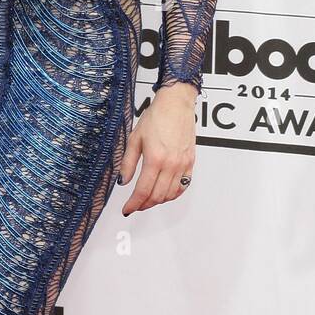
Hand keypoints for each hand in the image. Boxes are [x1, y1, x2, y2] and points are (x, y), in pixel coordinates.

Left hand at [118, 82, 197, 213]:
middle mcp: (171, 165)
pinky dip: (173, 194)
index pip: (143, 190)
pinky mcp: (191, 163)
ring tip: (148, 199)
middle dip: (145, 204)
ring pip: (171, 194)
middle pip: (157, 196)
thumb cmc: (156, 117)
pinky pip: (183, 186)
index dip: (133, 204)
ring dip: (158, 201)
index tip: (127, 210)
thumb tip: (123, 181)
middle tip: (135, 205)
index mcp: (155, 159)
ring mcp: (183, 165)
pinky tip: (165, 193)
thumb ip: (128, 163)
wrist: (176, 105)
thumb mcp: (135, 138)